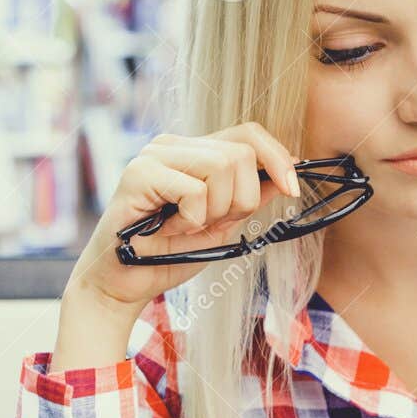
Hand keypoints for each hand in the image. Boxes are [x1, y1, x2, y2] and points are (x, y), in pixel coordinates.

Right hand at [65, 123, 301, 315]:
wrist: (124, 284)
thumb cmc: (167, 255)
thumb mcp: (221, 225)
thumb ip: (249, 198)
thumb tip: (285, 177)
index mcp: (193, 151)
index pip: (248, 133)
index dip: (277, 157)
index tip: (292, 190)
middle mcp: (174, 145)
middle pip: (242, 153)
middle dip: (241, 200)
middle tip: (210, 224)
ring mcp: (155, 155)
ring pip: (224, 166)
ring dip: (216, 211)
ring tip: (187, 227)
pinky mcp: (140, 173)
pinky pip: (196, 190)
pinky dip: (192, 220)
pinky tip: (168, 229)